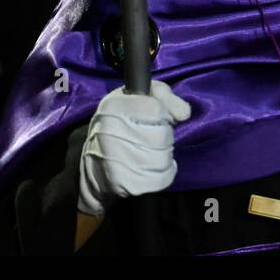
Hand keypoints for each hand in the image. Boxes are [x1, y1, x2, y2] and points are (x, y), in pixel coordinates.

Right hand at [77, 81, 191, 218]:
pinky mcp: (125, 182)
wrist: (95, 166)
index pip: (155, 109)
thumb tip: (184, 114)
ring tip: (152, 152)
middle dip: (164, 136)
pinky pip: (162, 177)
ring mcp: (116, 158)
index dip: (163, 114)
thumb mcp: (139, 98)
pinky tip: (152, 168)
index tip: (156, 117)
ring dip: (164, 155)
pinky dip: (164, 173)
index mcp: (114, 105)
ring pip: (164, 157)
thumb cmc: (121, 124)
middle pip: (162, 135)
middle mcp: (111, 130)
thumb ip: (165, 96)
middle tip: (153, 137)